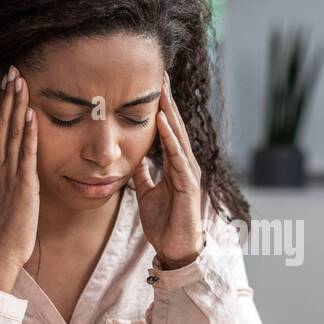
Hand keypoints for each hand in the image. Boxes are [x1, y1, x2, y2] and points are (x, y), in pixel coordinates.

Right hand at [0, 65, 37, 292]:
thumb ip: (6, 181)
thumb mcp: (4, 200)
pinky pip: (24, 154)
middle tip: (11, 70)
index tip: (5, 84)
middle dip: (6, 97)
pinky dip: (26, 133)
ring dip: (15, 106)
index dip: (0, 106)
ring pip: (11, 133)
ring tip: (19, 81)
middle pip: (0, 125)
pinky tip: (29, 114)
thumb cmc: (5, 231)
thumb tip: (9, 170)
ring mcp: (8, 175)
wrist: (0, 253)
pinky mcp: (21, 186)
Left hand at [134, 71, 203, 268]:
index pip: (168, 130)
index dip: (161, 107)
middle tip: (161, 74)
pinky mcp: (188, 186)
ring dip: (170, 113)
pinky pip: (178, 157)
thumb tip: (133, 160)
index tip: (153, 84)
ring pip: (179, 137)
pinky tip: (162, 121)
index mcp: (175, 165)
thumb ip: (143, 175)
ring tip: (162, 90)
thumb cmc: (165, 223)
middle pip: (176, 127)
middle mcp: (185, 165)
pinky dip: (170, 138)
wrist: (175, 250)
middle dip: (168, 101)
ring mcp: (189, 174)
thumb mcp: (147, 193)